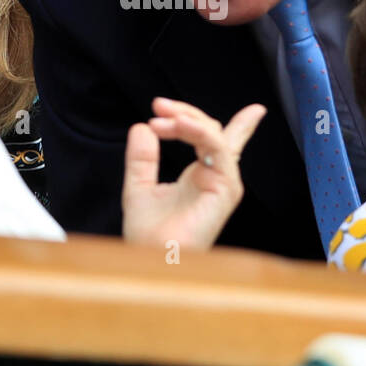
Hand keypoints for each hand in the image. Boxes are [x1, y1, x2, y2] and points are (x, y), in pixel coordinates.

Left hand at [121, 97, 266, 250]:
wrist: (152, 259)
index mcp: (200, 177)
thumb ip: (142, 158)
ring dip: (187, 119)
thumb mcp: (138, 187)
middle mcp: (215, 177)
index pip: (216, 140)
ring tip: (161, 115)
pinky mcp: (226, 188)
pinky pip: (217, 148)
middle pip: (213, 130)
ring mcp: (223, 183)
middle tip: (158, 106)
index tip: (191, 106)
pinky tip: (177, 125)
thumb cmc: (148, 236)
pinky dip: (198, 131)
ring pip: (215, 134)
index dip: (224, 120)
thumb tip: (142, 127)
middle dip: (185, 112)